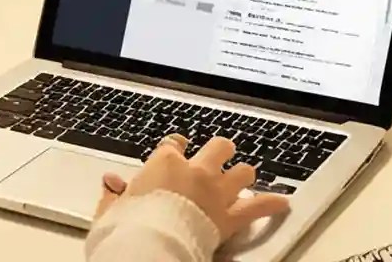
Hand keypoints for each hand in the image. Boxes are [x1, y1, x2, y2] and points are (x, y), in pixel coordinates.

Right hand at [94, 134, 288, 240]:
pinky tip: (281, 202)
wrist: (151, 246)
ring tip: (242, 178)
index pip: (173, 144)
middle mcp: (195, 171)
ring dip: (243, 175)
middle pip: (218, 148)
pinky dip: (271, 204)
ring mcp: (216, 192)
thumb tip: (109, 183)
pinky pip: (258, 207)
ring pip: (242, 172)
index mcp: (165, 163)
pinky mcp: (229, 217)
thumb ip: (113, 195)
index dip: (176, 146)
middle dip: (220, 152)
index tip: (177, 149)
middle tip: (217, 158)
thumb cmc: (129, 227)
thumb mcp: (112, 210)